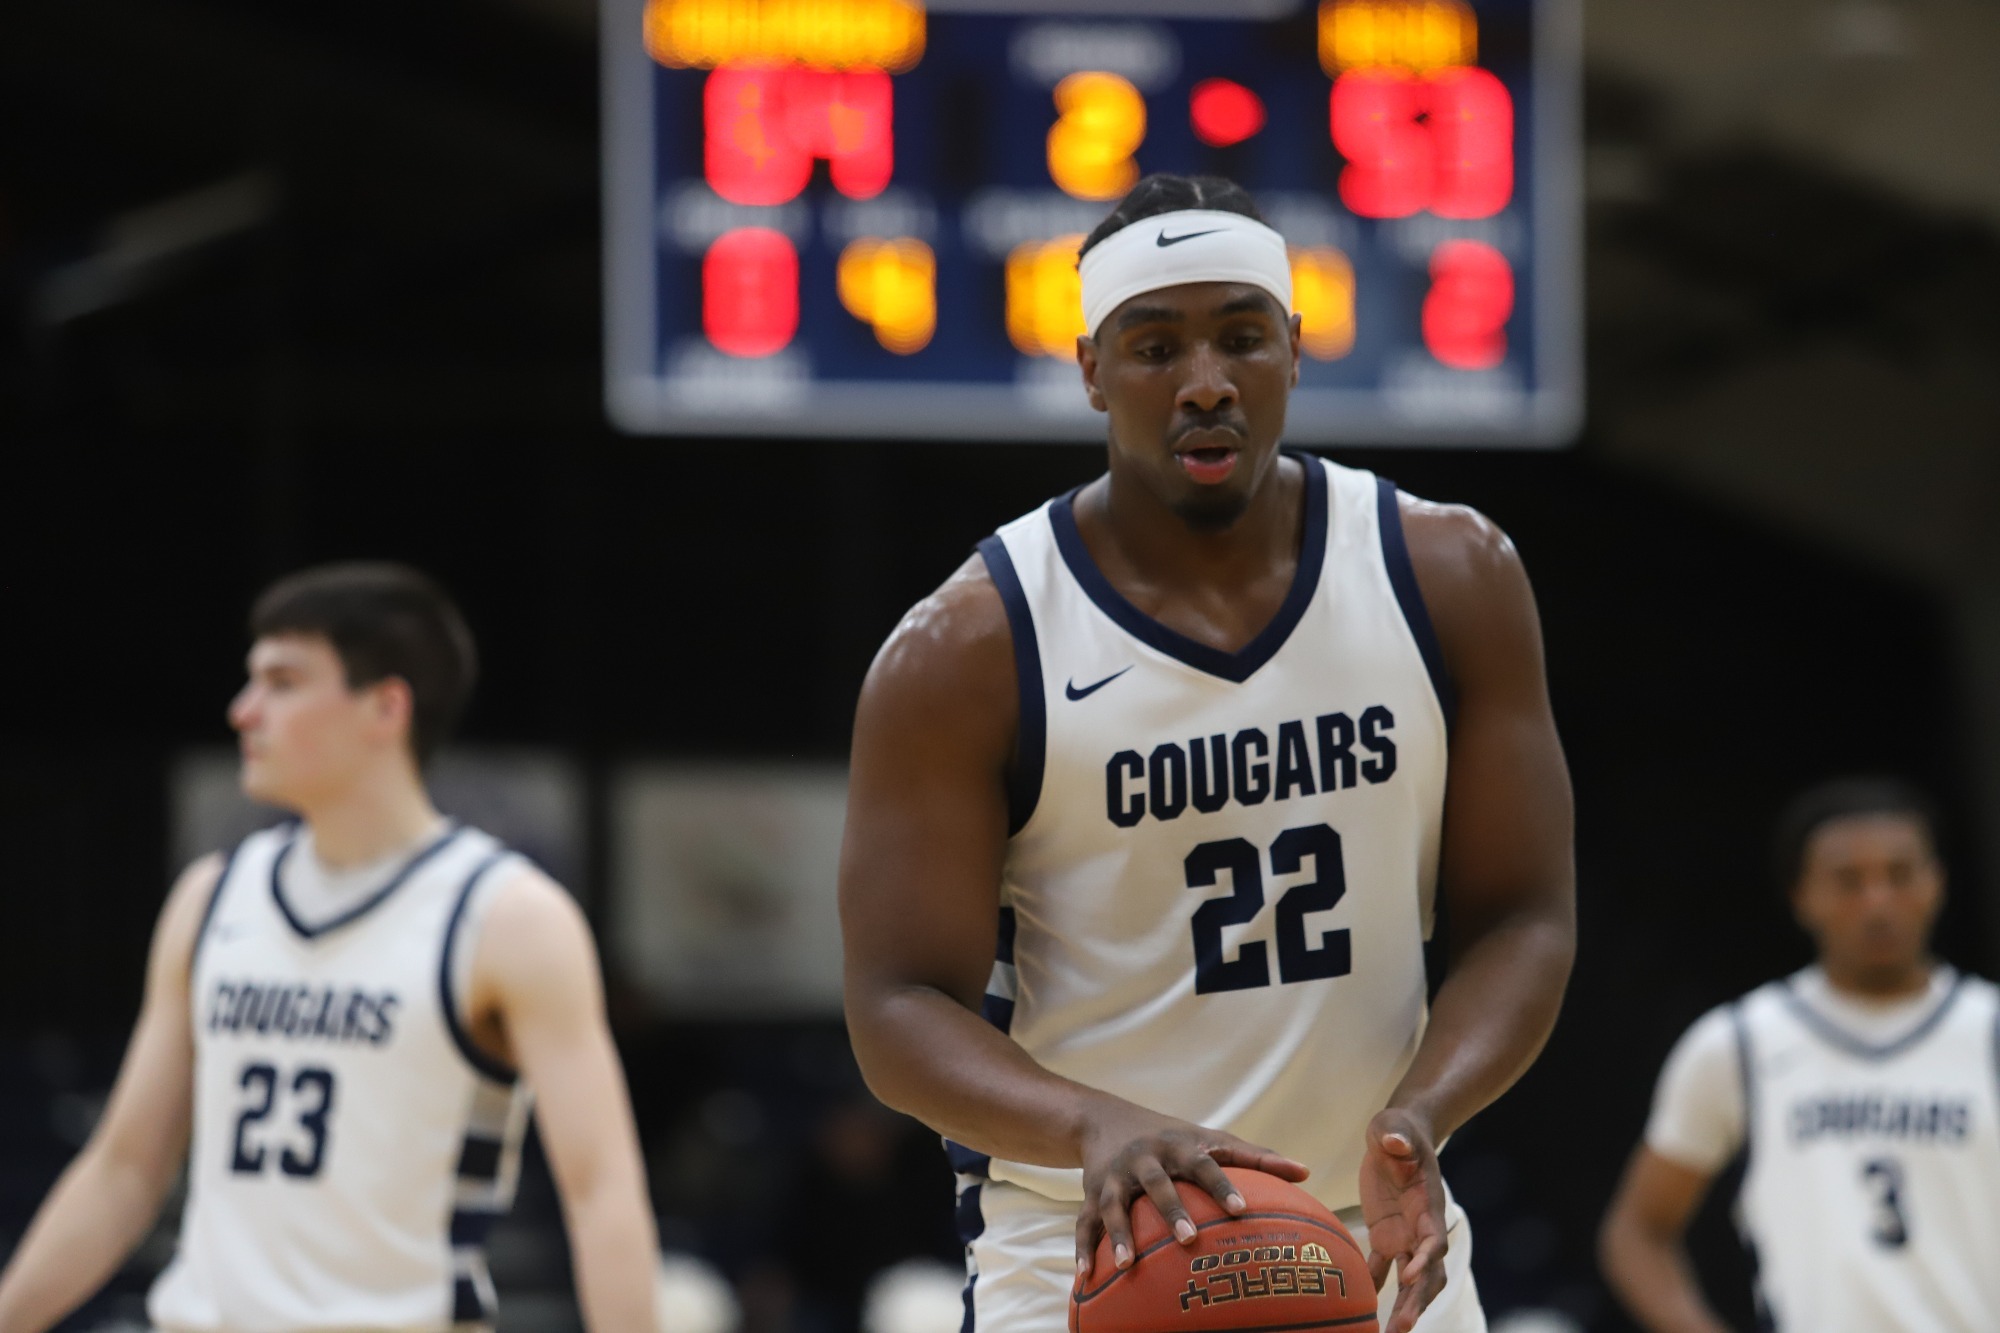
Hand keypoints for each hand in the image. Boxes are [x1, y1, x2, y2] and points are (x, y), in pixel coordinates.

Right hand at [1075, 1100, 1307, 1279]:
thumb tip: (1305, 1172)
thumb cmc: (1174, 1137)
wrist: (1104, 1118)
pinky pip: (1084, 1223)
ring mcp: (1114, 1178)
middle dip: (1171, 1210)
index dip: (1222, 1185)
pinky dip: (1085, 1248)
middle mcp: (1144, 1159)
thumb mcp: (1211, 1138)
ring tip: (1128, 1266)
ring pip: (1114, 1205)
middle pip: (1157, 1183)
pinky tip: (1088, 1277)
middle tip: (1189, 1239)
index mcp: (1178, 1146)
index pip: (1205, 1164)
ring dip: (1119, 1234)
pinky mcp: (1091, 1195)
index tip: (1242, 1209)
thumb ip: (1256, 1157)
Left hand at [1360, 1108, 1448, 1332]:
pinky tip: (1358, 1310)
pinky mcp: (1386, 1236)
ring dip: (1402, 1306)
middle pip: (1426, 1273)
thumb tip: (1396, 1144)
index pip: (1433, 1240)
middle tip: (1401, 1328)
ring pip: (1409, 1280)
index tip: (1409, 1278)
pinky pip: (1380, 1267)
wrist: (1397, 1136)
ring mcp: (1405, 1235)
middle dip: (1417, 1302)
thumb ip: (1396, 1137)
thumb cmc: (1397, 1130)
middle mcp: (1421, 1226)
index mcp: (1428, 1204)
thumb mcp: (1393, 1127)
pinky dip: (1372, 1286)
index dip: (1425, 1260)